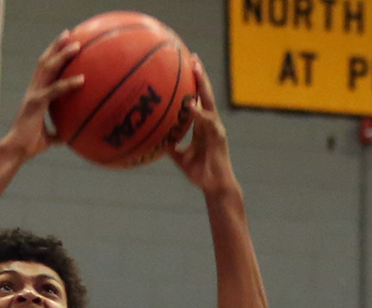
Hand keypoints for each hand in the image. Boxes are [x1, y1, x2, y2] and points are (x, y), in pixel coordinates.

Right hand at [0, 32, 83, 161]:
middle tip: (69, 33)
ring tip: (76, 45)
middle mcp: (33, 90)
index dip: (53, 55)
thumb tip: (73, 136)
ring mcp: (33, 94)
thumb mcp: (49, 139)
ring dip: (62, 55)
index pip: (44, 70)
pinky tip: (82, 79)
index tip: (65, 44)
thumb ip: (59, 133)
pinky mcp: (36, 103)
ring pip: (47, 68)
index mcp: (36, 95)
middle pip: (45, 61)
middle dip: (56, 46)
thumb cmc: (30, 146)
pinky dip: (68, 83)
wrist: (16, 151)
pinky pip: (55, 90)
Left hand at [169, 56, 234, 196]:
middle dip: (200, 76)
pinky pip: (207, 121)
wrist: (214, 187)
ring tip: (196, 69)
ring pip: (208, 101)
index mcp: (202, 125)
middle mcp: (210, 122)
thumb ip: (170, 145)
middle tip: (192, 57)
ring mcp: (215, 128)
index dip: (192, 84)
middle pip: (205, 94)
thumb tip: (153, 138)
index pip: (197, 99)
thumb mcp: (179, 157)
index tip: (186, 66)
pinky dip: (198, 112)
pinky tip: (189, 104)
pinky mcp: (218, 136)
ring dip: (202, 85)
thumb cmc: (199, 173)